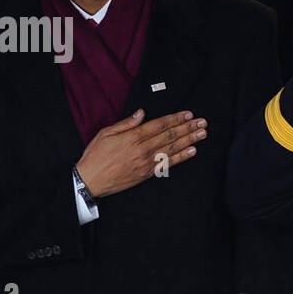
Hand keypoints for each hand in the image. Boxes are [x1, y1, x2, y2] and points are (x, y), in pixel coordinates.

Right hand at [75, 109, 206, 198]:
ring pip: (173, 148)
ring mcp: (146, 162)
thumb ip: (126, 123)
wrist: (90, 180)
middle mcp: (143, 149)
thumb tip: (141, 113)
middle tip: (202, 122)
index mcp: (133, 136)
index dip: (176, 118)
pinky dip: (182, 157)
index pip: (160, 124)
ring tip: (202, 133)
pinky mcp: (147, 174)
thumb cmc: (95, 156)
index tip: (188, 114)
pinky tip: (192, 151)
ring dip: (189, 140)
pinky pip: (168, 164)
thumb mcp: (106, 133)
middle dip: (188, 127)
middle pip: (170, 135)